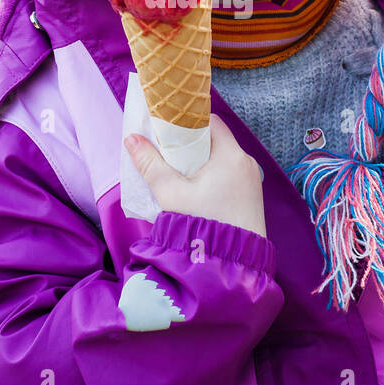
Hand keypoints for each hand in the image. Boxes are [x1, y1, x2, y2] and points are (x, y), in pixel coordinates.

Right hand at [125, 113, 266, 238]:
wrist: (233, 263)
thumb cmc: (202, 225)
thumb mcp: (170, 193)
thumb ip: (150, 164)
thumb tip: (131, 138)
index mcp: (231, 155)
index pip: (210, 121)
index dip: (188, 121)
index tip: (168, 129)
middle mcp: (246, 163)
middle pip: (216, 139)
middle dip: (192, 143)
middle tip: (168, 152)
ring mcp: (252, 181)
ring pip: (223, 158)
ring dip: (202, 161)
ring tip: (180, 172)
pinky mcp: (252, 197)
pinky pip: (231, 175)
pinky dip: (214, 175)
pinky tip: (197, 189)